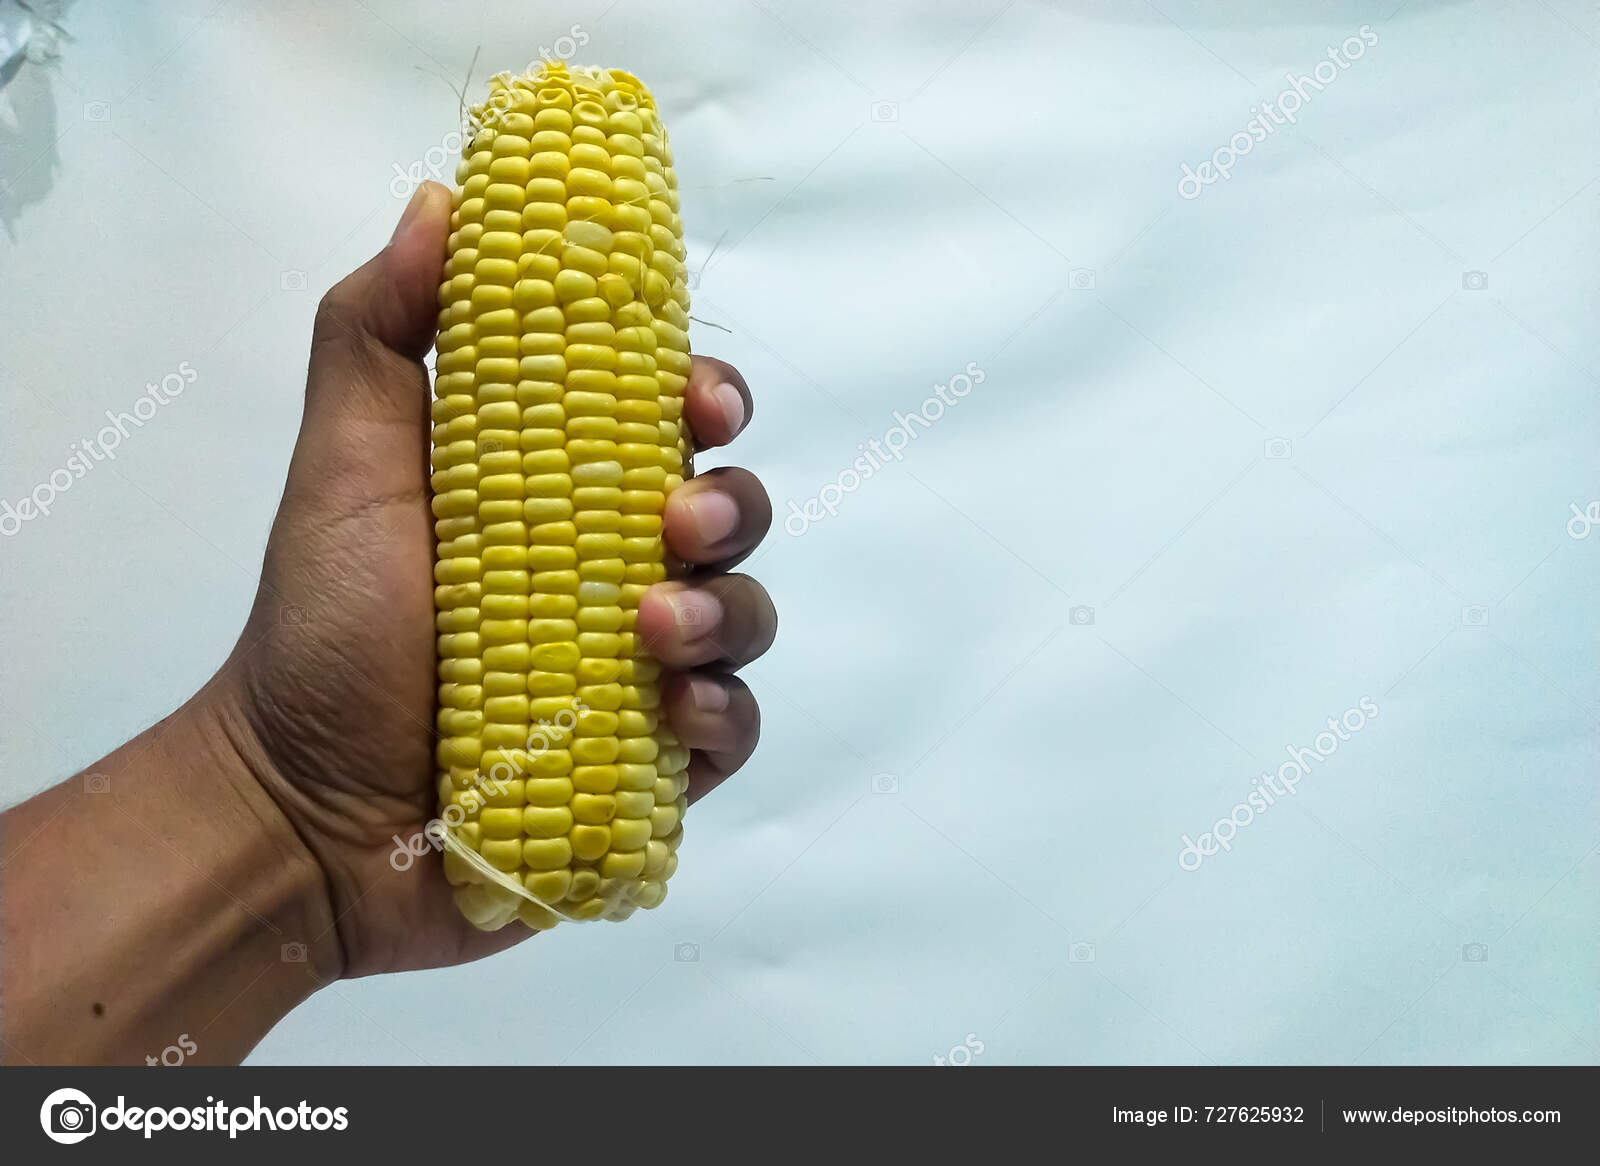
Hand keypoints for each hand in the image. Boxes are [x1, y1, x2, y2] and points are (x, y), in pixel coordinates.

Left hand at [206, 183, 775, 978]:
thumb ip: (379, 328)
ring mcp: (642, 672)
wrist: (303, 808)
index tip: (695, 403)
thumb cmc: (326, 628)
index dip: (707, 401)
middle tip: (680, 523)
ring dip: (727, 612)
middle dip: (733, 505)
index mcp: (560, 495)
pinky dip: (722, 713)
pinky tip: (674, 709)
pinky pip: (734, 727)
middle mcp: (615, 575)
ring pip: (747, 617)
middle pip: (733, 514)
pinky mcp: (655, 765)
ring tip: (652, 630)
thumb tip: (440, 199)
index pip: (670, 426)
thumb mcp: (345, 461)